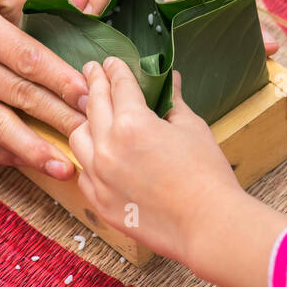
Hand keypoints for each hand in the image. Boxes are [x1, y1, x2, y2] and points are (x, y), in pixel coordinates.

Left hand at [70, 57, 286, 286]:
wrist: (208, 225)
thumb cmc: (207, 175)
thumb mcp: (192, 129)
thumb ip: (174, 103)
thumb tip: (172, 81)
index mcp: (132, 124)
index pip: (119, 86)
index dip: (116, 70)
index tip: (112, 61)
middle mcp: (107, 147)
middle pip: (94, 105)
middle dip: (94, 83)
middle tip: (93, 70)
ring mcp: (99, 177)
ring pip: (79, 138)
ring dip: (86, 120)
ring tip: (92, 112)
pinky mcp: (99, 202)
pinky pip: (84, 172)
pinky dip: (89, 158)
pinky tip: (97, 152)